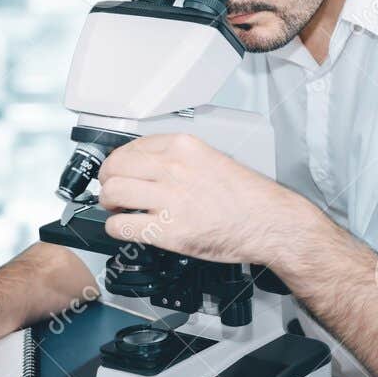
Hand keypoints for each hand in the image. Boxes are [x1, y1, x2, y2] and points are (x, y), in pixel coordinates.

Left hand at [97, 132, 315, 266]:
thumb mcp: (212, 159)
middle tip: (111, 191)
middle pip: (115, 167)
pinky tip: (126, 228)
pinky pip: (121, 226)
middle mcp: (173, 168)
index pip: (130, 146)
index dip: (119, 162)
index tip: (119, 171)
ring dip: (108, 204)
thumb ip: (178, 159)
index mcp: (184, 147)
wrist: (269, 223)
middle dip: (107, 181)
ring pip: (112, 193)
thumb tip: (147, 167)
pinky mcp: (168, 230)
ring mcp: (170, 199)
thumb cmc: (247, 197)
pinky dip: (116, 228)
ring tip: (117, 209)